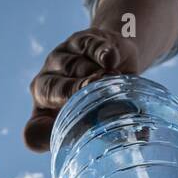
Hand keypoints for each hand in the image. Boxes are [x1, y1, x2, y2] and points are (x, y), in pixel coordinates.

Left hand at [23, 28, 128, 151]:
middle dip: (71, 94)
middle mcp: (46, 86)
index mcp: (47, 115)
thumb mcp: (107, 117)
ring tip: (113, 80)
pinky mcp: (79, 40)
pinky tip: (110, 59)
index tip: (62, 137)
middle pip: (50, 91)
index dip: (42, 136)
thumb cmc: (105, 100)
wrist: (113, 60)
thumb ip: (119, 128)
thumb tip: (144, 136)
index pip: (34, 132)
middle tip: (91, 97)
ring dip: (93, 74)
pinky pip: (87, 45)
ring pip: (73, 67)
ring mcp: (59, 60)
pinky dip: (99, 52)